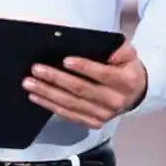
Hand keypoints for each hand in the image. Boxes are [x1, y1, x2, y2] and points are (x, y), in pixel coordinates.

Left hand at [24, 40, 147, 128]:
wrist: (135, 93)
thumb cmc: (125, 68)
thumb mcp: (128, 54)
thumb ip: (117, 47)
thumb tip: (99, 43)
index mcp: (126, 81)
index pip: (103, 74)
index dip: (85, 68)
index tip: (65, 60)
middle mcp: (116, 100)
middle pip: (81, 90)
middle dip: (56, 79)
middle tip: (36, 69)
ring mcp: (104, 114)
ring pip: (71, 104)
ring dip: (48, 93)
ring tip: (30, 83)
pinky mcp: (94, 122)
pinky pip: (69, 115)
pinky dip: (51, 106)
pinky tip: (36, 97)